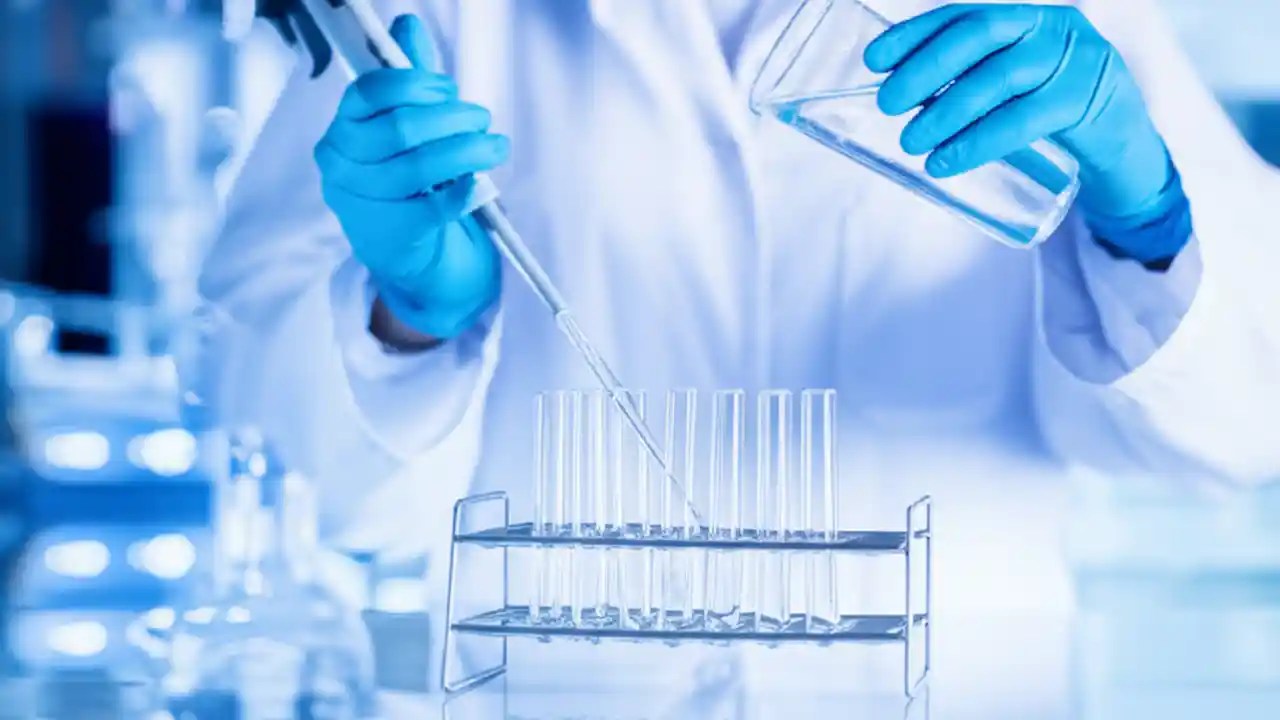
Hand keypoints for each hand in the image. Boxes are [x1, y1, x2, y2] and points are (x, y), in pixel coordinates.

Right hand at [315, 15, 507, 339]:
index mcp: (342, 127)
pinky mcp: (392, 234)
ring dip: (469, 151)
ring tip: (496, 146)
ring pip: (420, 167)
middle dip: (452, 118)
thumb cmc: (404, 176)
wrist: (402, 247)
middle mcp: (342, 163)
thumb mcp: (404, 123)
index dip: (414, 84)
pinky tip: (479, 182)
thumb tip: (407, 25)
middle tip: (482, 118)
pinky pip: (434, 207)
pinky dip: (463, 190)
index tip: (448, 88)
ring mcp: (363, 201)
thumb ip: (408, 78)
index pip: (368, 92)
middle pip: (401, 129)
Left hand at [865, 4, 1189, 261]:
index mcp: (1024, 17)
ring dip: (947, 111)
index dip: (915, 33)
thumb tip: (900, 103)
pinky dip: (979, 141)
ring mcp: (1074, 59)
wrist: (1123, 141)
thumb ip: (969, 83)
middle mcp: (1050, 26)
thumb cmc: (1050, 112)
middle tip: (888, 105)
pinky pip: (1025, 119)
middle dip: (926, 68)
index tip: (875, 59)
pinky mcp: (1087, 101)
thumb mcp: (1012, 85)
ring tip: (913, 142)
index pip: (962, 14)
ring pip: (1000, 78)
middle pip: (979, 35)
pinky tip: (948, 161)